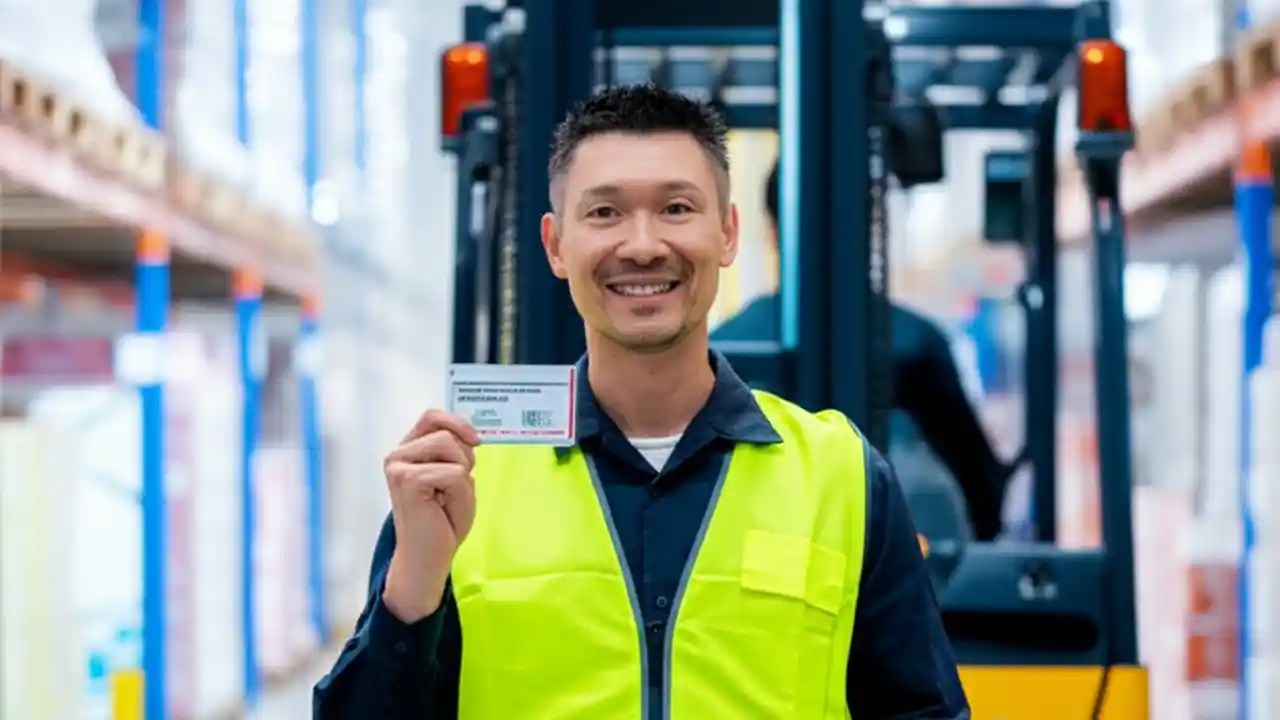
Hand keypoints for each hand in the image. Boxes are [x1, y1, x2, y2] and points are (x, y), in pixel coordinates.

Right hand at [381, 409, 479, 622]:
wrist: (428, 556)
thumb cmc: (442, 520)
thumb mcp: (455, 476)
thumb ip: (456, 451)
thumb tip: (470, 435)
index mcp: (407, 450)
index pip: (432, 416)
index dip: (457, 423)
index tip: (475, 441)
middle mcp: (397, 455)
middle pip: (447, 433)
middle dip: (464, 459)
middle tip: (452, 489)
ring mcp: (399, 467)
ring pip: (451, 448)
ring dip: (462, 476)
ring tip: (447, 499)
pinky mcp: (408, 480)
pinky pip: (454, 473)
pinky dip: (460, 493)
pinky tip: (443, 509)